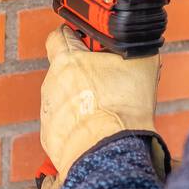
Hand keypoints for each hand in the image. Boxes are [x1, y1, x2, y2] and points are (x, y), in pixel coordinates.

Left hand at [27, 26, 163, 188]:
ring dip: (79, 101)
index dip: (73, 36)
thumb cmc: (123, 108)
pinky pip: (62, 124)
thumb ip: (132, 49)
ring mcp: (47, 110)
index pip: (58, 35)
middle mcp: (51, 83)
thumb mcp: (141, 65)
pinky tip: (95, 131)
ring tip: (104, 112)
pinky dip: (76, 126)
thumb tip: (135, 44)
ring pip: (63, 97)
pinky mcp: (48, 134)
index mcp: (67, 60)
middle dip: (81, 73)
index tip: (85, 42)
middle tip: (105, 82)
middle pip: (63, 70)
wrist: (109, 152)